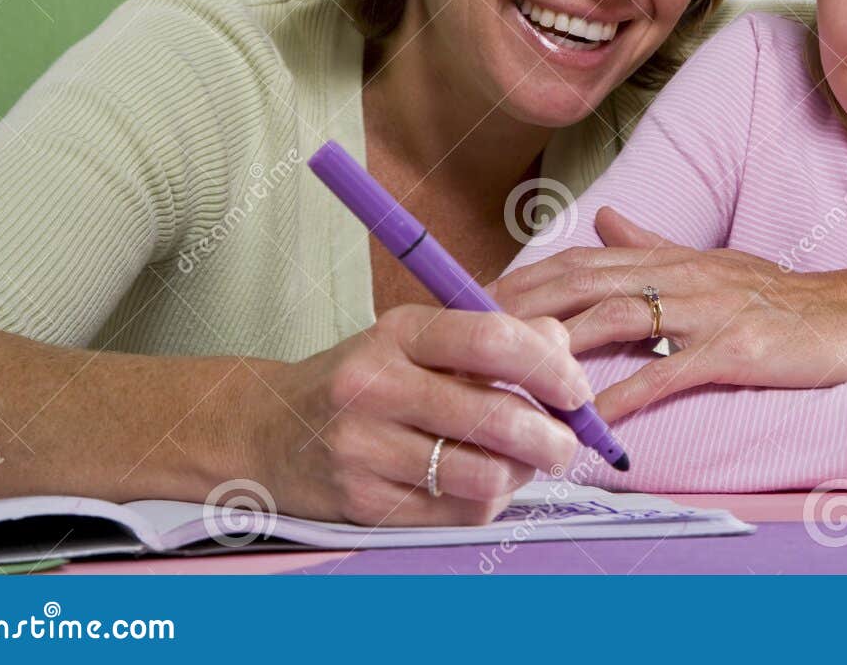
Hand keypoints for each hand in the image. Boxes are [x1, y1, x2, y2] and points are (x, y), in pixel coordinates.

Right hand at [247, 306, 591, 525]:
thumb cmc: (365, 380)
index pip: (492, 339)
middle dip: (553, 437)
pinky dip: (488, 502)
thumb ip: (490, 336)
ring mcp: (364, 449)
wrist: (270, 430)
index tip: (576, 389)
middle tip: (566, 443)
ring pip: (484, 474)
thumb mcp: (416, 339)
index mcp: (397, 332)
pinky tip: (481, 484)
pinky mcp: (363, 503)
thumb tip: (561, 345)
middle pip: (497, 417)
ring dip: (522, 475)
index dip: (551, 366)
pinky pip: (458, 513)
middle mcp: (375, 386)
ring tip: (523, 463)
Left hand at [493, 208, 846, 421]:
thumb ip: (651, 245)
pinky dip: (626, 395)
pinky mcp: (735, 349)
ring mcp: (707, 310)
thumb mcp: (711, 262)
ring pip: (617, 318)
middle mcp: (680, 275)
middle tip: (468, 334)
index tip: (474, 299)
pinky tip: (591, 419)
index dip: (526, 278)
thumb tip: (601, 221)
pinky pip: (669, 372)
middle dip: (522, 306)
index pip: (580, 261)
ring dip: (560, 347)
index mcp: (669, 258)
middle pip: (583, 282)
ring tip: (512, 372)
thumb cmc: (782, 297)